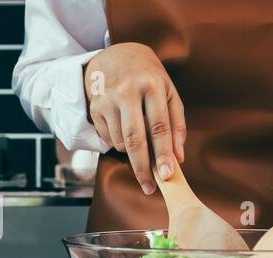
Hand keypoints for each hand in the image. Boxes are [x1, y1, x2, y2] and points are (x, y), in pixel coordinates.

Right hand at [84, 42, 186, 194]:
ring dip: (131, 152)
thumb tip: (178, 157)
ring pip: (120, 142)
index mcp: (152, 85)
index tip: (168, 174)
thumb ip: (176, 124)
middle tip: (149, 187)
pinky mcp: (94, 107)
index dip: (164, 153)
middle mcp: (128, 91)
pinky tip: (123, 128)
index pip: (160, 126)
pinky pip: (108, 138)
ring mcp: (108, 99)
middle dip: (143, 167)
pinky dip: (118, 142)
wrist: (115, 56)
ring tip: (138, 140)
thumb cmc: (147, 77)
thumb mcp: (168, 92)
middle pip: (135, 139)